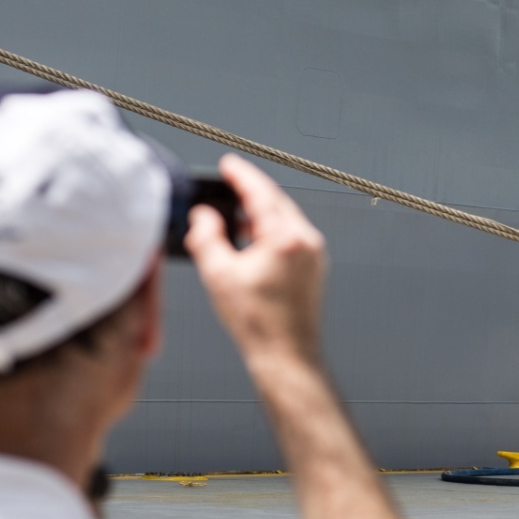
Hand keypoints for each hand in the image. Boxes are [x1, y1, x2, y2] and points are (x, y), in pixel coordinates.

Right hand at [185, 154, 327, 371]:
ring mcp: (314, 254)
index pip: (261, 193)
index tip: (228, 164)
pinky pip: (290, 236)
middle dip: (251, 191)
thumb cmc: (257, 322)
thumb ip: (206, 238)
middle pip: (276, 202)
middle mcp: (306, 241)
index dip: (241, 175)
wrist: (286, 354)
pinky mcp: (314, 267)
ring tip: (234, 215)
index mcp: (286, 238)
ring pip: (284, 219)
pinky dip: (270, 230)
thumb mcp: (219, 275)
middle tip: (229, 183)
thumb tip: (204, 216)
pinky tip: (251, 240)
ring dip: (260, 212)